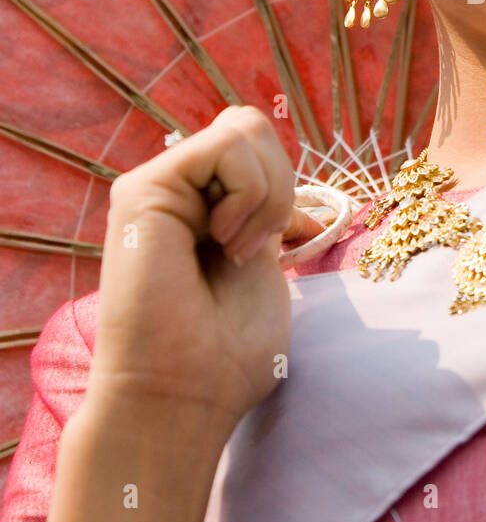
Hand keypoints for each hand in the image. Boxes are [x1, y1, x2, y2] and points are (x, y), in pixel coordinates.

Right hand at [86, 105, 306, 431]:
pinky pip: (225, 145)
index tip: (287, 245)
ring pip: (242, 127)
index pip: (257, 148)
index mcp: (202, 210)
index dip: (286, 188)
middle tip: (258, 248)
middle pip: (250, 125)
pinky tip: (223, 241)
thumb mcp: (264, 273)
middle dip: (281, 183)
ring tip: (237, 250)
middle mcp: (175, 192)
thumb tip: (307, 212)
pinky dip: (248, 193)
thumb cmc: (225, 356)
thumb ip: (271, 227)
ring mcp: (156, 187)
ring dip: (266, 194)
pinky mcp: (142, 189)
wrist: (184, 396)